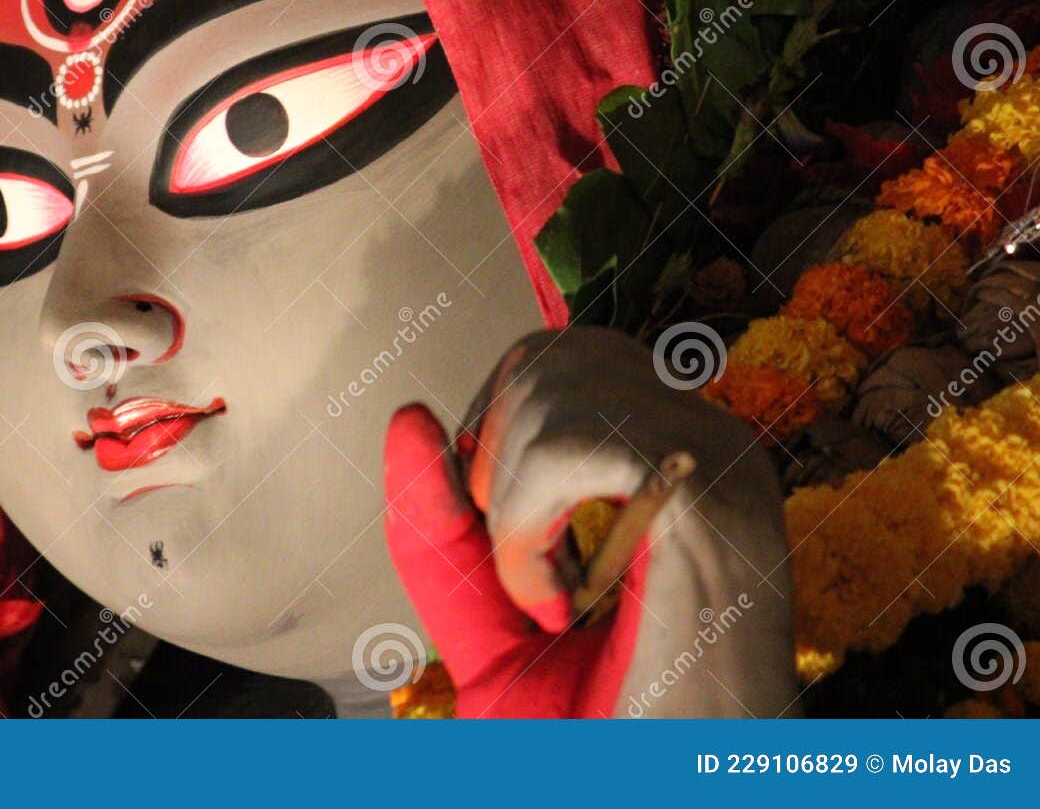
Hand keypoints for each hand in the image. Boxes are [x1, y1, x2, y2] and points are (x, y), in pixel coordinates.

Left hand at [384, 327, 793, 717]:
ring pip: (548, 388)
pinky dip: (524, 533)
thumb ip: (444, 534)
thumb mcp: (493, 632)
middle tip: (527, 568)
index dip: (495, 433)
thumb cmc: (612, 734)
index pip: (558, 361)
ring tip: (554, 601)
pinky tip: (560, 603)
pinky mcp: (707, 495)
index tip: (506, 541)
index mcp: (675, 457)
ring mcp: (715, 461)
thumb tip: (405, 415)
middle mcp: (707, 442)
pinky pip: (561, 451)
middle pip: (546, 356)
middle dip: (493, 456)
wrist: (683, 792)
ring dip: (508, 508)